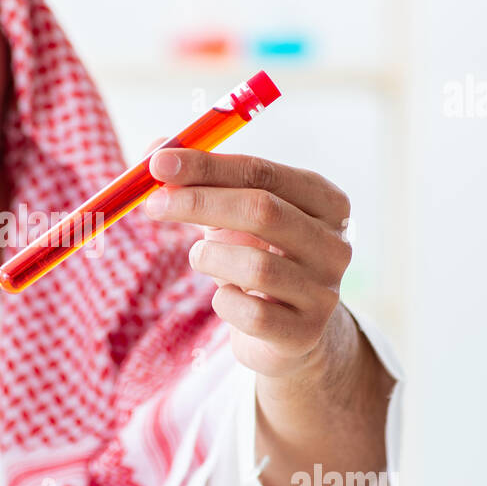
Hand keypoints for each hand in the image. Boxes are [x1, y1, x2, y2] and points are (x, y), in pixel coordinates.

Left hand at [142, 147, 352, 380]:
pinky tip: (227, 296)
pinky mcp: (305, 333)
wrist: (286, 334)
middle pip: (263, 210)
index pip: (263, 172)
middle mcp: (334, 244)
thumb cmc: (256, 258)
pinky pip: (251, 313)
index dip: (207, 165)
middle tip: (153, 204)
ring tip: (203, 257)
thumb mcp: (233, 217)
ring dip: (211, 257)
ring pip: (256, 265)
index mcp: (325, 202)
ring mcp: (325, 291)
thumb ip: (199, 182)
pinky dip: (224, 301)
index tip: (158, 162)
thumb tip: (152, 151)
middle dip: (199, 203)